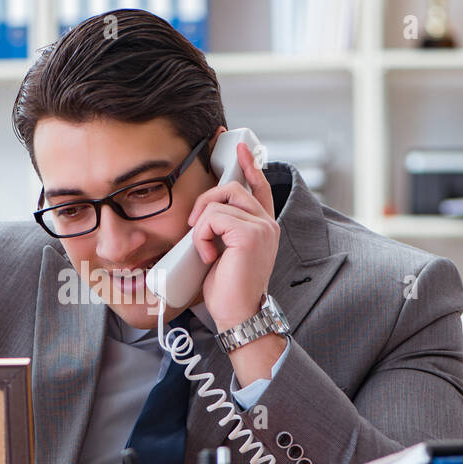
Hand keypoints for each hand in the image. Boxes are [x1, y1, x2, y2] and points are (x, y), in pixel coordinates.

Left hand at [187, 141, 279, 330]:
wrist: (238, 315)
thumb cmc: (228, 290)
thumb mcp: (224, 251)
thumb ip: (223, 228)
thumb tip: (204, 213)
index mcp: (263, 227)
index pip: (260, 187)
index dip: (250, 165)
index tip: (241, 148)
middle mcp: (267, 223)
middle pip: (232, 188)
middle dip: (206, 201)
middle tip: (195, 226)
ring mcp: (262, 227)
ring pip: (219, 202)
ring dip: (201, 226)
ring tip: (205, 249)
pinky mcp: (250, 233)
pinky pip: (213, 217)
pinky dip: (202, 235)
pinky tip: (209, 255)